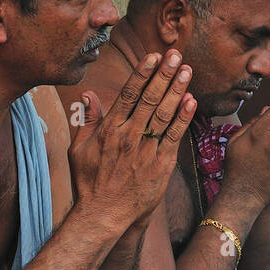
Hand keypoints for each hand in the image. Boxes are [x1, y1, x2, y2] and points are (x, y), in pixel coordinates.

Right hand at [68, 48, 196, 226]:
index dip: (142, 73)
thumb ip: (87, 120)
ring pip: (164, 114)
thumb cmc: (89, 183)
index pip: (128, 95)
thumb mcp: (78, 150)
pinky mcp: (160, 165)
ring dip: (177, 90)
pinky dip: (183, 118)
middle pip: (149, 99)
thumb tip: (88, 94)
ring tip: (187, 70)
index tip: (153, 56)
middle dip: (164, 75)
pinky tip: (191, 101)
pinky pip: (174, 137)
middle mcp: (128, 137)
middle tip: (176, 54)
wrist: (103, 215)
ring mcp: (146, 151)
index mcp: (109, 130)